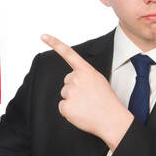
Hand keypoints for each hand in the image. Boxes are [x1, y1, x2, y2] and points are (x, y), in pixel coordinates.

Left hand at [42, 34, 133, 148]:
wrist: (112, 119)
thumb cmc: (107, 101)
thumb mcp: (99, 81)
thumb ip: (85, 76)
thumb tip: (73, 80)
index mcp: (86, 71)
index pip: (69, 54)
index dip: (55, 43)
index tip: (43, 36)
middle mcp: (76, 79)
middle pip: (67, 82)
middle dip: (74, 89)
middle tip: (88, 97)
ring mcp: (70, 92)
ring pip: (65, 94)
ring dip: (73, 100)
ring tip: (87, 106)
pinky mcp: (66, 106)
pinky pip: (62, 107)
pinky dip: (70, 111)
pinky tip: (81, 112)